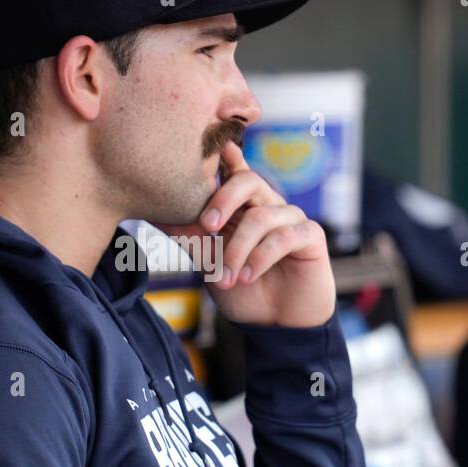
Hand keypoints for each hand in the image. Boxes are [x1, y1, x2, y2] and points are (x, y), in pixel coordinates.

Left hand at [155, 141, 335, 327]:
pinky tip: (246, 277)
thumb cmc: (242, 290)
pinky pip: (285, 237)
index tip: (214, 139)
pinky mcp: (310, 236)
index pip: (235, 171)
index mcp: (243, 206)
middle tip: (207, 227)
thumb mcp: (208, 262)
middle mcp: (268, 205)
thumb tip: (156, 212)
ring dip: (237, 250)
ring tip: (225, 278)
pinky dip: (260, 258)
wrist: (274, 327)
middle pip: (248, 181)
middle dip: (223, 200)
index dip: (227, 153)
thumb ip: (190, 235)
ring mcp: (291, 219)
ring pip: (261, 217)